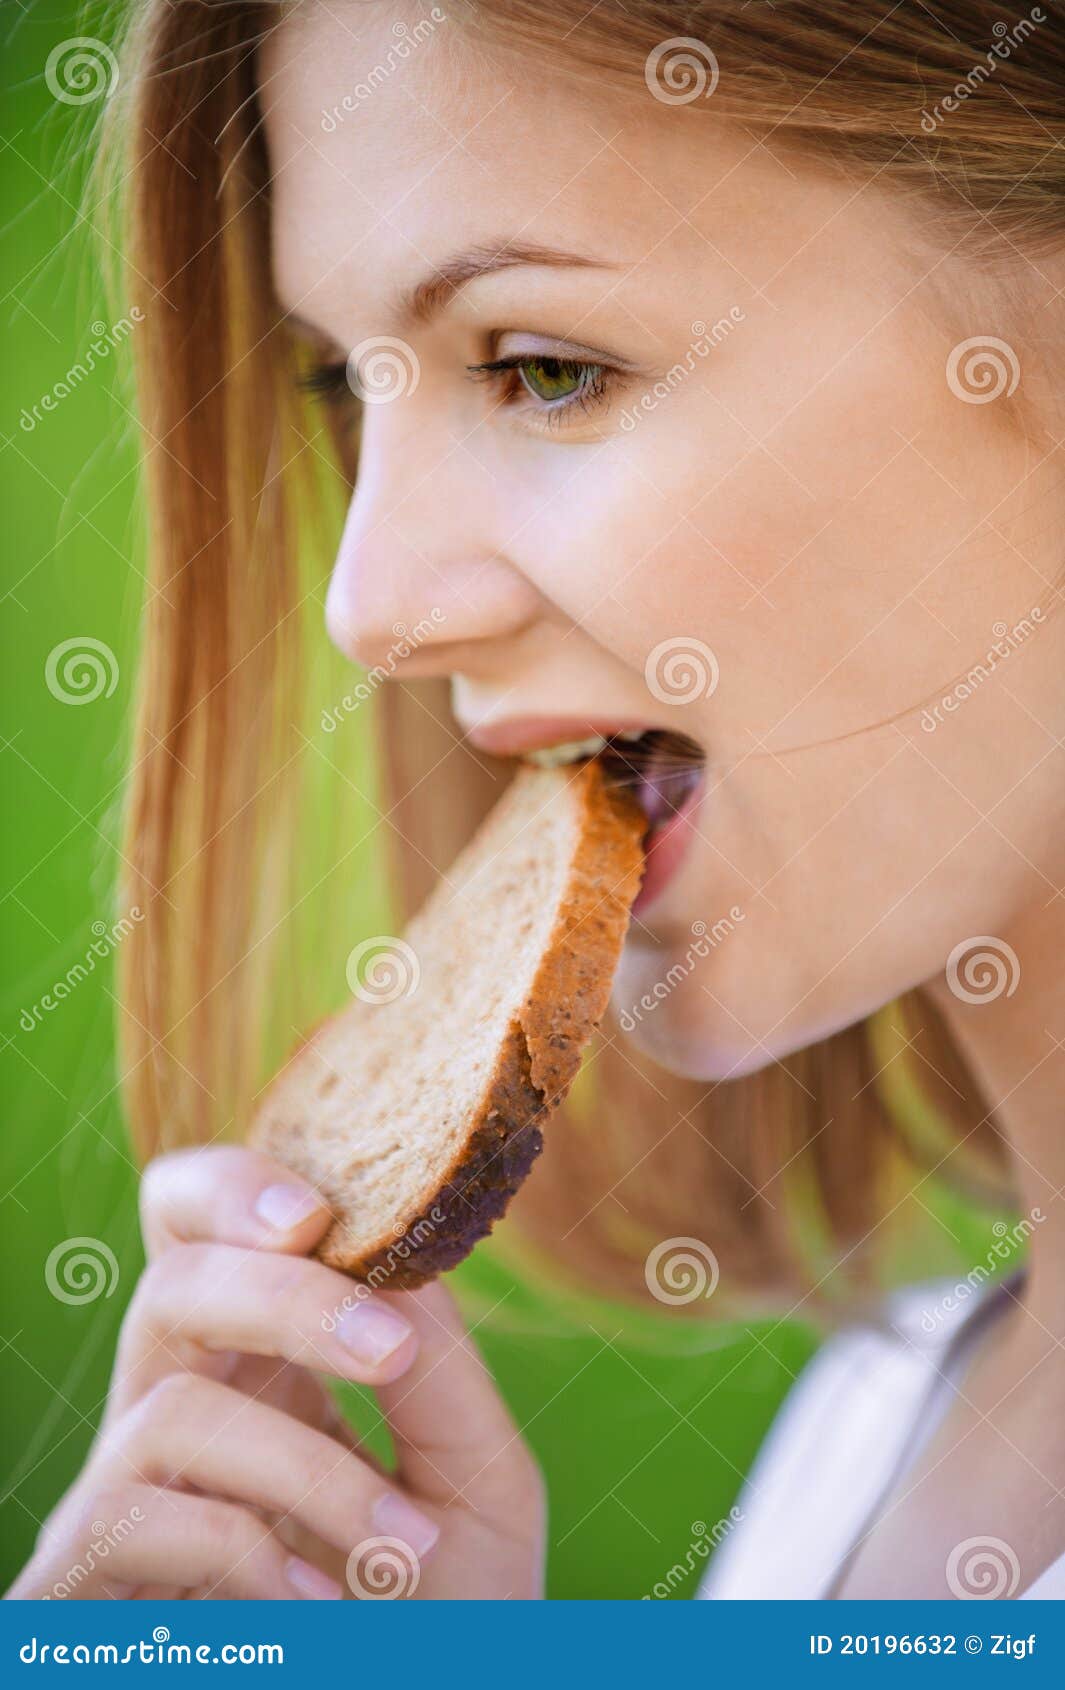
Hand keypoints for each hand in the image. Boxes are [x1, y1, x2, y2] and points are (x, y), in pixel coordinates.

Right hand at [8, 1146, 543, 1598]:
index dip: (233, 1189)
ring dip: (306, 1472)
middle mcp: (188, 1416)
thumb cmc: (449, 1625)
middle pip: (175, 1284)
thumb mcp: (478, 1485)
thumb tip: (396, 1259)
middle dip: (286, 1300)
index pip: (202, 1229)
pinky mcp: (85, 1588)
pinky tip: (318, 1608)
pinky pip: (130, 1518)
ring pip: (170, 1408)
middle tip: (391, 1355)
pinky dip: (246, 1553)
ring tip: (400, 1552)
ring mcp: (131, 1505)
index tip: (318, 1214)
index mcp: (269, 1369)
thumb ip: (442, 1370)